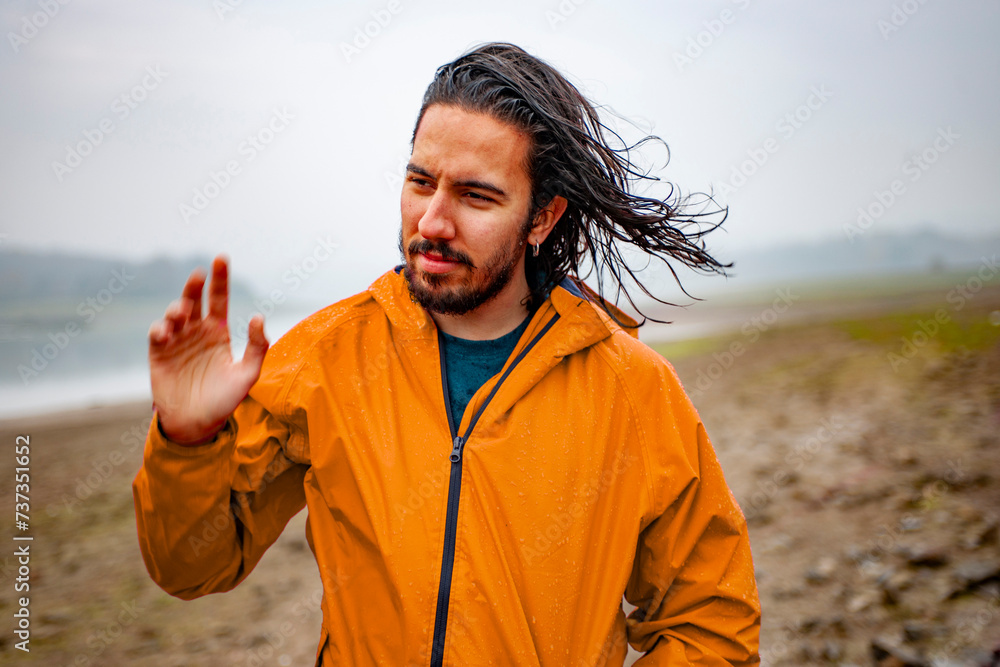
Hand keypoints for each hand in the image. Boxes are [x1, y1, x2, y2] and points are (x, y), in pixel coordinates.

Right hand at [148, 256, 268, 444]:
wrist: (198, 424)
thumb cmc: (225, 400)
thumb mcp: (248, 374)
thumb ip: (258, 347)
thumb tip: (257, 316)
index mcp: (218, 333)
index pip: (219, 299)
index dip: (219, 279)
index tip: (220, 258)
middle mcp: (196, 332)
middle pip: (194, 300)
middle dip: (195, 285)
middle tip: (199, 275)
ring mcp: (177, 342)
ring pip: (174, 313)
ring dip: (177, 307)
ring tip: (182, 312)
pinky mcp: (159, 355)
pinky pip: (157, 334)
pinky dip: (160, 328)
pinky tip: (167, 331)